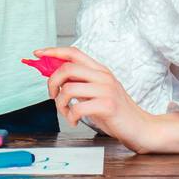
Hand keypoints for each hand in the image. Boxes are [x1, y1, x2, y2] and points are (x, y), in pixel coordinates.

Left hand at [35, 46, 166, 153]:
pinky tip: (75, 121)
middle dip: (52, 82)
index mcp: (100, 70)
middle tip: (52, 96)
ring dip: (60, 104)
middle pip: (67, 68)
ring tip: (66, 113)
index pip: (74, 52)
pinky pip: (77, 107)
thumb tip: (55, 78)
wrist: (140, 128)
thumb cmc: (116, 113)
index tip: (38, 53)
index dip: (53, 51)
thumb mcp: (97, 92)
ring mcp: (106, 90)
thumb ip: (81, 83)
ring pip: (69, 88)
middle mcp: (103, 76)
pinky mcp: (107, 105)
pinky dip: (70, 117)